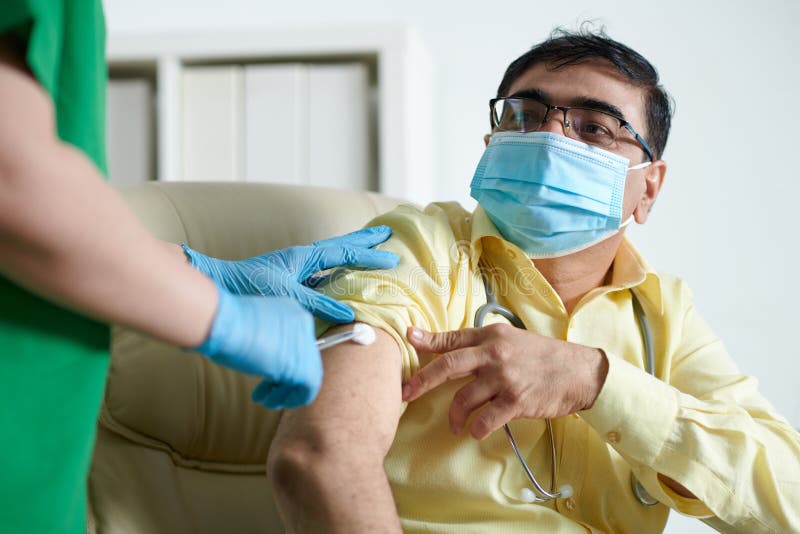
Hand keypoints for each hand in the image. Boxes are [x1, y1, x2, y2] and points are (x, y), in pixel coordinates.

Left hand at [181, 226, 398, 322]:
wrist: (215, 290)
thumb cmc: (247, 289)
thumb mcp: (287, 295)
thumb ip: (318, 303)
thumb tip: (349, 314)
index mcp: (302, 257)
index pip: (343, 252)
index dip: (369, 255)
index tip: (392, 255)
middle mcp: (299, 259)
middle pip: (339, 247)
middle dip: (363, 242)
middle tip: (385, 233)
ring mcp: (292, 270)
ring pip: (329, 260)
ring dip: (349, 256)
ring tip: (366, 253)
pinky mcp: (285, 283)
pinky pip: (318, 276)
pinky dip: (333, 276)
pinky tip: (337, 283)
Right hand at [195, 286, 322, 408]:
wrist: (221, 322)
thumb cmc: (224, 323)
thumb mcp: (251, 327)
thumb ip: (266, 339)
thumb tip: (268, 359)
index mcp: (291, 310)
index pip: (296, 342)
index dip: (282, 361)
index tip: (268, 373)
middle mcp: (303, 324)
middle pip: (303, 358)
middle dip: (284, 379)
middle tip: (266, 391)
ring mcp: (305, 345)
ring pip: (307, 374)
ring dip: (286, 391)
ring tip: (267, 401)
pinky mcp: (303, 366)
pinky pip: (308, 388)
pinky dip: (293, 399)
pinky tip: (271, 402)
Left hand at [401, 324, 608, 438]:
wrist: (579, 372)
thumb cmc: (543, 357)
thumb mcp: (512, 340)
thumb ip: (484, 344)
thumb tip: (454, 349)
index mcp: (492, 335)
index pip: (453, 338)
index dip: (428, 339)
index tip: (408, 337)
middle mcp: (495, 353)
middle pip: (448, 365)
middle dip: (422, 380)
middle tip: (405, 393)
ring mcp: (504, 377)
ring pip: (464, 398)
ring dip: (454, 416)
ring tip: (455, 426)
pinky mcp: (516, 400)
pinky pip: (485, 419)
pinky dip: (477, 428)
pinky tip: (476, 431)